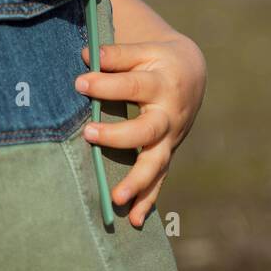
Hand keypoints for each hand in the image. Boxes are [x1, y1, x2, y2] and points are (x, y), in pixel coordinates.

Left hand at [74, 35, 206, 227]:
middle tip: (89, 133)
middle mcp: (168, 115)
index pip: (132, 85)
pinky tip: (134, 219)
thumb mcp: (143, 51)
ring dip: (137, 182)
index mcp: (161, 84)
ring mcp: (170, 139)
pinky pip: (159, 180)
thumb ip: (117, 55)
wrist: (191, 75)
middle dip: (119, 135)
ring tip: (116, 197)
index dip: (105, 84)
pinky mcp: (166, 153)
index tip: (80, 83)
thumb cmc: (157, 61)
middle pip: (147, 130)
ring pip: (156, 163)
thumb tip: (86, 55)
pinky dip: (148, 200)